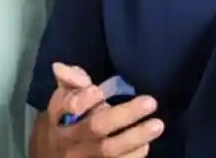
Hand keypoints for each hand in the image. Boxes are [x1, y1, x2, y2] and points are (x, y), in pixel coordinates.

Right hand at [44, 63, 163, 157]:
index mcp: (59, 116)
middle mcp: (70, 138)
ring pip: (109, 150)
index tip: (99, 91)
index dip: (83, 99)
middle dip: (124, 114)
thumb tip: (61, 67)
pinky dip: (133, 155)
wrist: (59, 154)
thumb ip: (70, 79)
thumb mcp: (65, 96)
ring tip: (157, 125)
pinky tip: (145, 145)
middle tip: (151, 102)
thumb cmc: (68, 118)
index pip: (67, 107)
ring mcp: (83, 156)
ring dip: (135, 138)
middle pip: (95, 127)